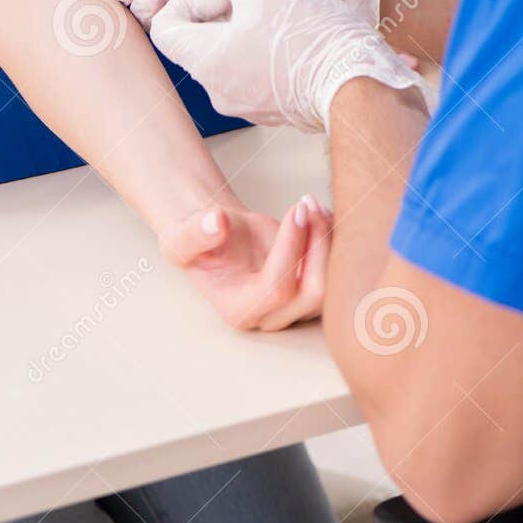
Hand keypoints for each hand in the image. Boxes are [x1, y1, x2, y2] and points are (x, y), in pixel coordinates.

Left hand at [150, 0, 425, 133]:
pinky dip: (274, 49)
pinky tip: (304, 33)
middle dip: (224, 10)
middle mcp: (220, 92)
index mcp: (205, 63)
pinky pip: (264, 72)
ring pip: (234, 54)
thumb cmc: (312, 37)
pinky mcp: (281, 108)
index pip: (163, 28)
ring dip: (252, 27)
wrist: (363, 84)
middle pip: (201, 40)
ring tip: (286, 10)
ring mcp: (251, 104)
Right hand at [162, 198, 331, 330]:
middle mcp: (270, 317)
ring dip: (329, 240)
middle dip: (318, 244)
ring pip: (332, 285)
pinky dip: (336, 240)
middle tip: (307, 205)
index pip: (278, 289)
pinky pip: (339, 274)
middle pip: (313, 294)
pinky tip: (319, 212)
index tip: (295, 210)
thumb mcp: (183, 235)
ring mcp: (295, 308)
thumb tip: (216, 223)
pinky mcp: (312, 291)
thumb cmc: (198, 238)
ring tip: (312, 205)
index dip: (291, 248)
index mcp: (239, 310)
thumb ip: (195, 233)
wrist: (216, 234)